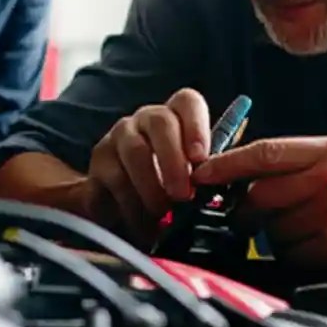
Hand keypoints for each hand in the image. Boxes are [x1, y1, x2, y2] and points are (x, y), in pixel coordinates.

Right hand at [80, 88, 212, 248]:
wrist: (122, 206)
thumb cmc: (168, 188)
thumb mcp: (193, 180)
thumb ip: (208, 174)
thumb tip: (228, 184)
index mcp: (176, 116)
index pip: (187, 103)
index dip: (196, 126)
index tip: (200, 158)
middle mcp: (146, 119)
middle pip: (161, 122)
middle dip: (174, 160)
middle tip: (183, 195)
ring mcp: (119, 136)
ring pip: (134, 150)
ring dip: (151, 187)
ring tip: (162, 215)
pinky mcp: (98, 160)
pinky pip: (113, 178)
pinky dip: (130, 205)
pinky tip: (141, 224)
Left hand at [192, 136, 326, 275]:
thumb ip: (295, 164)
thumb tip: (236, 173)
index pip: (264, 151)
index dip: (226, 164)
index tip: (201, 174)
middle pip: (259, 193)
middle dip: (245, 211)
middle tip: (246, 218)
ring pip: (271, 227)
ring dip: (275, 235)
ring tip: (305, 231)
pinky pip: (289, 253)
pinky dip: (293, 255)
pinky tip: (316, 247)